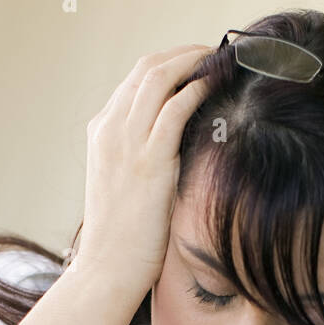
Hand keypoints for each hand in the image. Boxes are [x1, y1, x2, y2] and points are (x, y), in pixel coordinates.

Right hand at [72, 44, 214, 295]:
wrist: (107, 270)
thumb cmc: (123, 239)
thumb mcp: (126, 186)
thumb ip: (144, 157)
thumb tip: (182, 148)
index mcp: (101, 132)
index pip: (136, 79)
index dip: (170, 64)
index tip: (200, 64)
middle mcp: (110, 129)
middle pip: (147, 68)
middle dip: (185, 54)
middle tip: (217, 55)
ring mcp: (125, 142)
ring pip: (159, 78)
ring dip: (194, 62)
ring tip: (222, 62)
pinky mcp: (148, 160)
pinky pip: (174, 108)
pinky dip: (197, 88)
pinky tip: (218, 86)